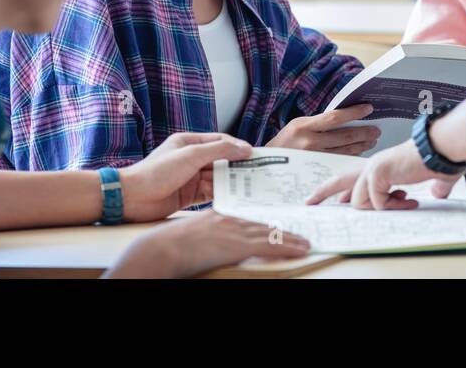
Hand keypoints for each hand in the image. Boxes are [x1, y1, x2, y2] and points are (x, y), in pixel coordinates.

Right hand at [106, 211, 309, 278]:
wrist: (160, 249)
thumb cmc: (167, 248)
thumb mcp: (192, 237)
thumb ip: (207, 239)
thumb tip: (214, 247)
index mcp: (217, 216)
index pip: (248, 220)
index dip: (265, 224)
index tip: (279, 226)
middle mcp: (229, 219)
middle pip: (262, 224)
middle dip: (283, 229)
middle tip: (301, 231)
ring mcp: (234, 230)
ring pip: (270, 233)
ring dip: (290, 239)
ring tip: (305, 242)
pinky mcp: (237, 243)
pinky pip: (270, 244)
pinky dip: (288, 247)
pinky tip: (300, 249)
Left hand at [118, 132, 253, 221]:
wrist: (132, 198)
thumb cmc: (157, 171)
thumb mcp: (191, 155)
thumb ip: (220, 151)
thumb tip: (245, 148)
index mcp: (189, 142)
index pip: (220, 141)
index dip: (237, 147)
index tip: (255, 155)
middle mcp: (191, 158)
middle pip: (220, 160)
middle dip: (237, 165)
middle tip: (258, 172)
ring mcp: (190, 177)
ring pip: (217, 177)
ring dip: (231, 181)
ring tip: (250, 186)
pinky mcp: (189, 195)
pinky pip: (210, 192)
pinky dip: (221, 193)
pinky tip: (234, 197)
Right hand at [266, 104, 380, 154]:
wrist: (265, 164)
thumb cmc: (285, 141)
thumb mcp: (298, 126)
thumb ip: (319, 123)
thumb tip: (346, 117)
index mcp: (303, 126)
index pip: (334, 117)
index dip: (354, 112)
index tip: (368, 108)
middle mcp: (308, 142)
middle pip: (344, 136)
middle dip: (364, 132)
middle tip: (377, 130)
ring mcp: (312, 158)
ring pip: (344, 151)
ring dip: (361, 145)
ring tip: (372, 140)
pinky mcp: (315, 169)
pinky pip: (338, 162)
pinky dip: (351, 156)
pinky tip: (360, 152)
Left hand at [305, 139, 457, 209]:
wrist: (440, 148)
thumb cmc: (435, 160)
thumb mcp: (426, 179)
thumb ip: (429, 185)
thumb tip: (437, 194)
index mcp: (380, 166)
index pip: (354, 179)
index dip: (344, 192)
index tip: (338, 201)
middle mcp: (373, 166)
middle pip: (339, 180)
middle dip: (323, 192)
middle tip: (309, 201)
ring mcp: (374, 169)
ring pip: (359, 202)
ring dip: (382, 208)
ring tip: (405, 201)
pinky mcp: (378, 173)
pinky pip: (378, 203)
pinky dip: (394, 206)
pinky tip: (409, 200)